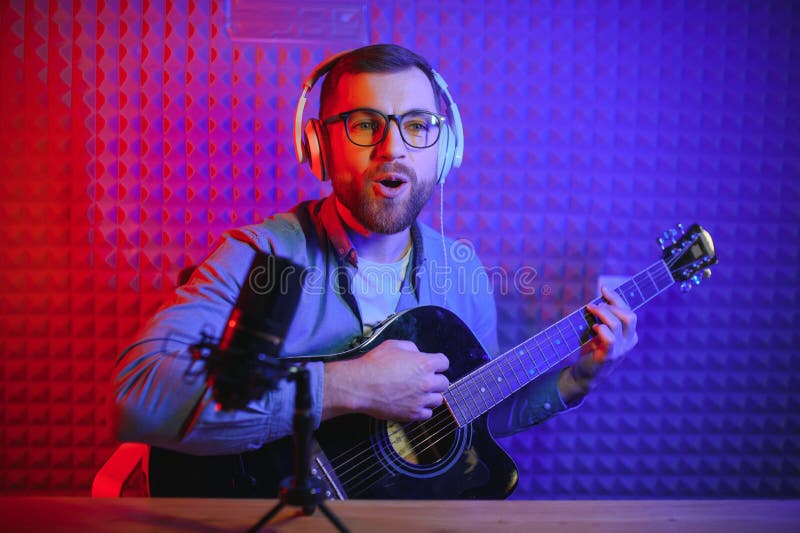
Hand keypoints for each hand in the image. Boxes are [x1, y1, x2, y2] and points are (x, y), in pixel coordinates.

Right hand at [322, 339, 449, 420]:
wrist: (361, 386)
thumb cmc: (375, 363)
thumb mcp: (393, 345)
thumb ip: (411, 348)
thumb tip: (417, 354)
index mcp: (425, 363)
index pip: (445, 362)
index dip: (438, 363)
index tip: (432, 365)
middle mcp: (427, 382)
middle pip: (444, 382)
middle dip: (436, 379)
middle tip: (424, 379)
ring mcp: (421, 400)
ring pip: (438, 400)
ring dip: (431, 395)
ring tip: (419, 393)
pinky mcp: (413, 414)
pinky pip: (427, 414)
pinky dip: (423, 409)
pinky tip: (414, 404)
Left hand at [559, 286, 637, 402]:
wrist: (584, 375)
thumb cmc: (591, 350)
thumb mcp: (599, 332)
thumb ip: (602, 319)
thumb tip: (598, 300)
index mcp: (630, 335)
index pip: (630, 312)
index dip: (617, 298)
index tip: (603, 288)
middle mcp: (629, 342)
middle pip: (629, 316)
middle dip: (613, 304)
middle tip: (596, 304)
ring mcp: (621, 350)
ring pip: (617, 323)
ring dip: (602, 313)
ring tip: (591, 310)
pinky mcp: (609, 356)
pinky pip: (610, 338)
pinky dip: (601, 329)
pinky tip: (593, 328)